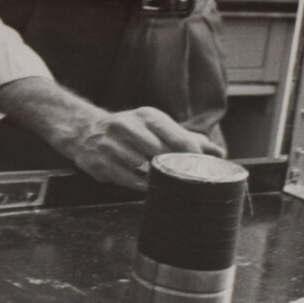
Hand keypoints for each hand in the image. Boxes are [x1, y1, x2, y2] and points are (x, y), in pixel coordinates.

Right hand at [53, 106, 224, 190]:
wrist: (85, 130)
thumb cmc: (131, 131)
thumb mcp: (157, 127)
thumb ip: (187, 139)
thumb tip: (218, 153)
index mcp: (147, 116)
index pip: (176, 136)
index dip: (192, 154)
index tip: (202, 167)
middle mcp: (128, 126)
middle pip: (161, 153)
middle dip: (175, 168)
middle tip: (187, 180)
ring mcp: (111, 145)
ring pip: (143, 168)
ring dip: (156, 179)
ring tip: (164, 183)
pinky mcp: (100, 163)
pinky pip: (127, 180)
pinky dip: (140, 186)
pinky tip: (146, 186)